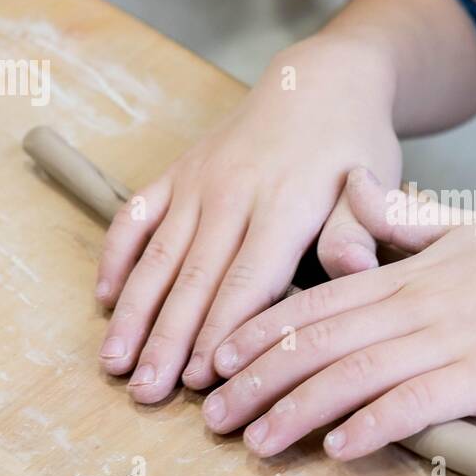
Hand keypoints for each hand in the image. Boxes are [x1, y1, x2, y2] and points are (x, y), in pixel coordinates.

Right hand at [95, 38, 401, 402]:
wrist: (321, 82)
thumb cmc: (353, 149)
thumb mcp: (372, 186)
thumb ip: (357, 231)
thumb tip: (351, 270)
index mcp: (285, 205)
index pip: (247, 280)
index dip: (222, 331)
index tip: (201, 380)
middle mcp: (233, 193)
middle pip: (194, 278)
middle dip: (167, 340)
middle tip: (146, 393)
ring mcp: (198, 181)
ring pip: (158, 256)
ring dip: (133, 312)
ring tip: (114, 363)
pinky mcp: (177, 171)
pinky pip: (137, 215)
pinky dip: (116, 255)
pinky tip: (102, 298)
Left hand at [200, 171, 475, 458]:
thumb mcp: (467, 226)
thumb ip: (403, 217)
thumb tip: (354, 183)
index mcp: (407, 271)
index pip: (314, 301)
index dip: (257, 331)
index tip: (215, 358)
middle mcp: (417, 303)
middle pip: (317, 341)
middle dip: (255, 379)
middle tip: (208, 415)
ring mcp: (450, 339)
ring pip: (353, 375)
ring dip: (296, 411)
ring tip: (253, 442)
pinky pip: (417, 402)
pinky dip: (373, 425)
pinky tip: (338, 449)